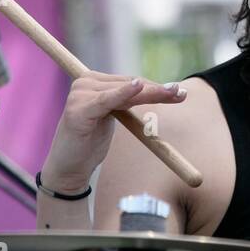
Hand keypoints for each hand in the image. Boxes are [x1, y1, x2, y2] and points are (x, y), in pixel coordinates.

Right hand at [39, 73, 187, 193]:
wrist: (68, 169)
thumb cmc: (90, 144)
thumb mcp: (114, 117)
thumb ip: (127, 101)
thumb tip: (156, 89)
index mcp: (93, 81)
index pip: (131, 81)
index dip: (155, 86)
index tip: (179, 91)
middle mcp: (85, 82)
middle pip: (130, 84)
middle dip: (158, 90)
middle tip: (181, 93)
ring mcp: (79, 94)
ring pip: (124, 92)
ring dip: (151, 93)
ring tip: (173, 94)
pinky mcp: (77, 109)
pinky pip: (107, 100)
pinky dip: (123, 94)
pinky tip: (137, 86)